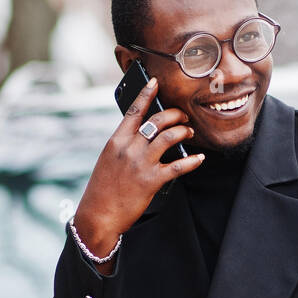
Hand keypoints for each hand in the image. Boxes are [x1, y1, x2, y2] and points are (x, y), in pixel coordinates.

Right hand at [73, 76, 205, 261]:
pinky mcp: (151, 181)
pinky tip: (199, 159)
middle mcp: (129, 149)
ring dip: (183, 131)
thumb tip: (143, 136)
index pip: (133, 111)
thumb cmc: (102, 190)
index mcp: (116, 141)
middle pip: (157, 121)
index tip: (155, 82)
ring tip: (190, 132)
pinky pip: (178, 166)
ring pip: (169, 137)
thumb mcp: (108, 161)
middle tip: (183, 117)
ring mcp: (141, 164)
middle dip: (175, 115)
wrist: (98, 215)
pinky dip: (192, 161)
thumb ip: (124, 146)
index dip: (146, 94)